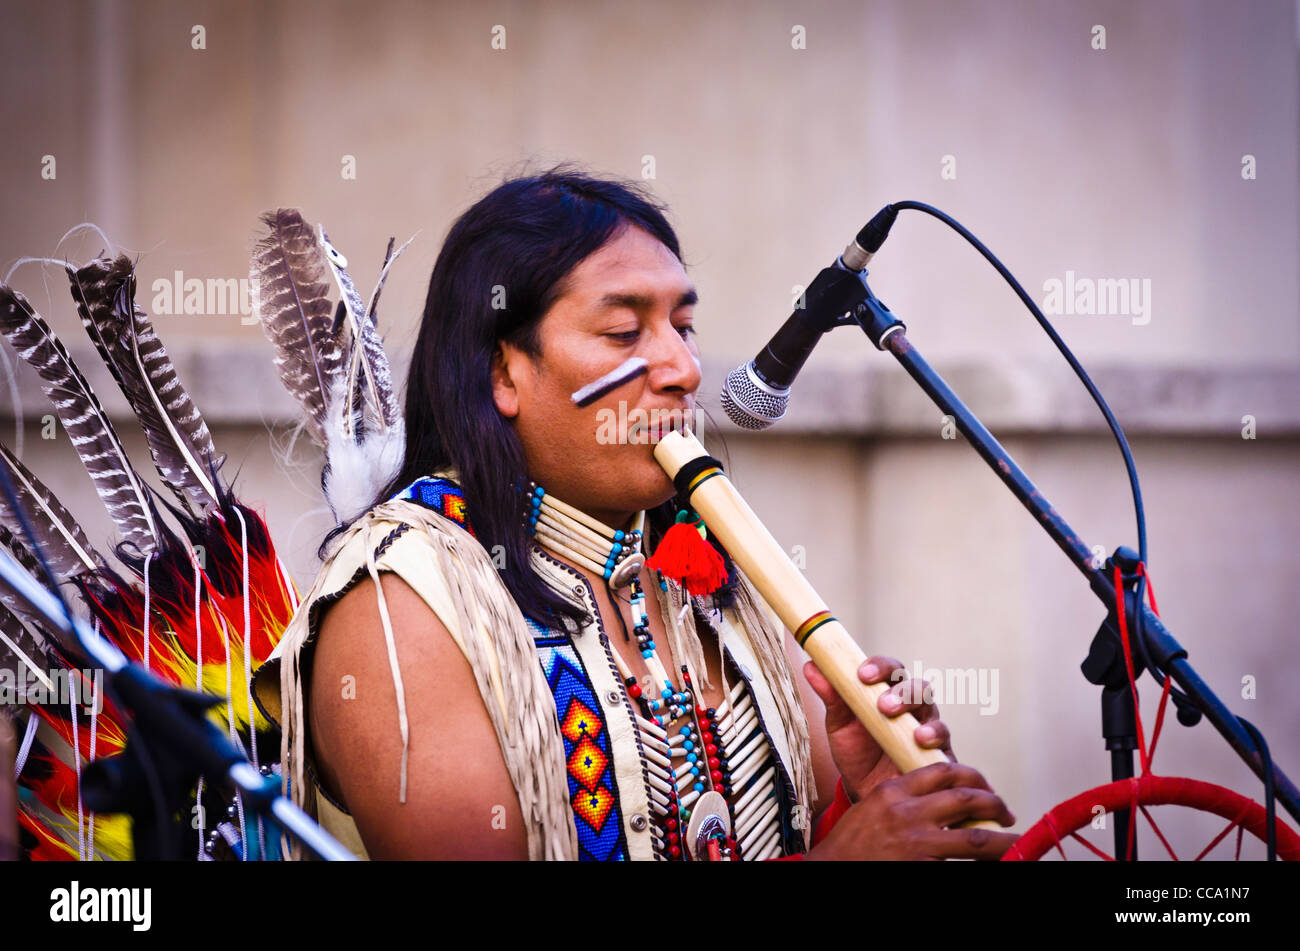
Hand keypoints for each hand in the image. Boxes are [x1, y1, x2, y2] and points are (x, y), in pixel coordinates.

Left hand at [803, 655, 951, 802]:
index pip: (892, 669)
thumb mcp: (839, 723)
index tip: (862, 674)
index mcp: (889, 692)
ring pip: (935, 717)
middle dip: (904, 694)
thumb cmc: (856, 749)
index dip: (880, 667)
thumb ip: (830, 694)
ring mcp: (927, 732)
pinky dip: (937, 746)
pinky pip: (944, 750)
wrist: (863, 789)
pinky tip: (924, 747)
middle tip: (885, 705)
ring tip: (915, 733)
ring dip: (927, 724)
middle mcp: (912, 709)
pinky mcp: (936, 759)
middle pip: (919, 689)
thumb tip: (811, 665)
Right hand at [806, 762, 1018, 859]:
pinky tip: (997, 864)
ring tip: (1015, 840)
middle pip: (965, 797)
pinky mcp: (923, 867)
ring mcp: (917, 843)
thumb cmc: (849, 846)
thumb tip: (937, 795)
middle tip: (1005, 812)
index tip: (983, 786)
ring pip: (976, 836)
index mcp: (893, 792)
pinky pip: (962, 864)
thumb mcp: (872, 808)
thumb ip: (902, 797)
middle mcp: (907, 813)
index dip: (971, 775)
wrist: (828, 870)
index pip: (943, 770)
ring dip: (1003, 839)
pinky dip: (983, 864)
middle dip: (993, 802)